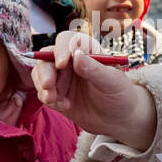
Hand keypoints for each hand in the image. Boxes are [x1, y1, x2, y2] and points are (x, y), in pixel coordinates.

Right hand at [30, 31, 156, 149]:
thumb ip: (94, 69)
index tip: (61, 63)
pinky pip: (44, 93)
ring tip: (54, 100)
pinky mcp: (57, 95)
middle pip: (47, 58)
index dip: (60, 50)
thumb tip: (76, 55)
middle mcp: (70, 62)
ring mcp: (62, 79)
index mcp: (86, 51)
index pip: (66, 41)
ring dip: (43, 87)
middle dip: (44, 71)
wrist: (120, 119)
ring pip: (41, 75)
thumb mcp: (112, 82)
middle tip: (48, 85)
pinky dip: (49, 99)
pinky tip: (65, 106)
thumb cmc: (121, 94)